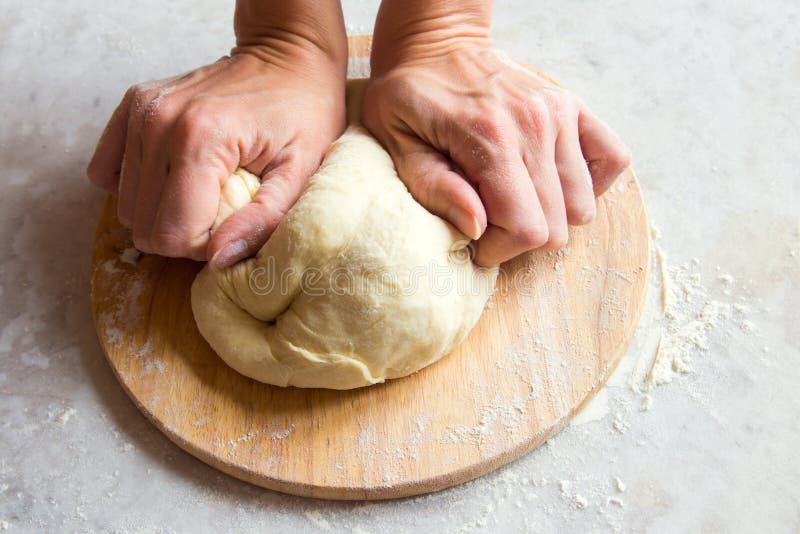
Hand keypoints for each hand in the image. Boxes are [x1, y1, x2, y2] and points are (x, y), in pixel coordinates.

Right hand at [87, 2, 346, 267]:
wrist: (288, 55)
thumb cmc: (304, 111)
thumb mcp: (301, 171)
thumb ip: (263, 219)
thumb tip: (220, 260)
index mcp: (200, 141)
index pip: (171, 233)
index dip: (204, 245)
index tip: (234, 225)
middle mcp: (159, 124)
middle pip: (144, 224)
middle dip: (184, 231)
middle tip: (222, 211)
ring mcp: (141, 112)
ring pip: (126, 205)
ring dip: (166, 209)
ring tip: (207, 190)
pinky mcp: (133, 106)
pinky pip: (109, 172)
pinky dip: (141, 186)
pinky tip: (177, 176)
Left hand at [364, 25, 629, 265]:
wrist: (435, 43)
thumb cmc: (409, 98)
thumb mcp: (399, 146)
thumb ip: (437, 190)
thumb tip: (476, 229)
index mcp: (490, 140)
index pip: (526, 229)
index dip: (500, 250)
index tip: (476, 240)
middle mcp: (535, 127)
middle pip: (556, 226)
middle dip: (519, 238)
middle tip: (490, 219)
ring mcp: (559, 114)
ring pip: (581, 205)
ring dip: (550, 216)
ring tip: (515, 199)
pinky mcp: (572, 107)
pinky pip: (612, 159)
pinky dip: (590, 184)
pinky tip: (553, 183)